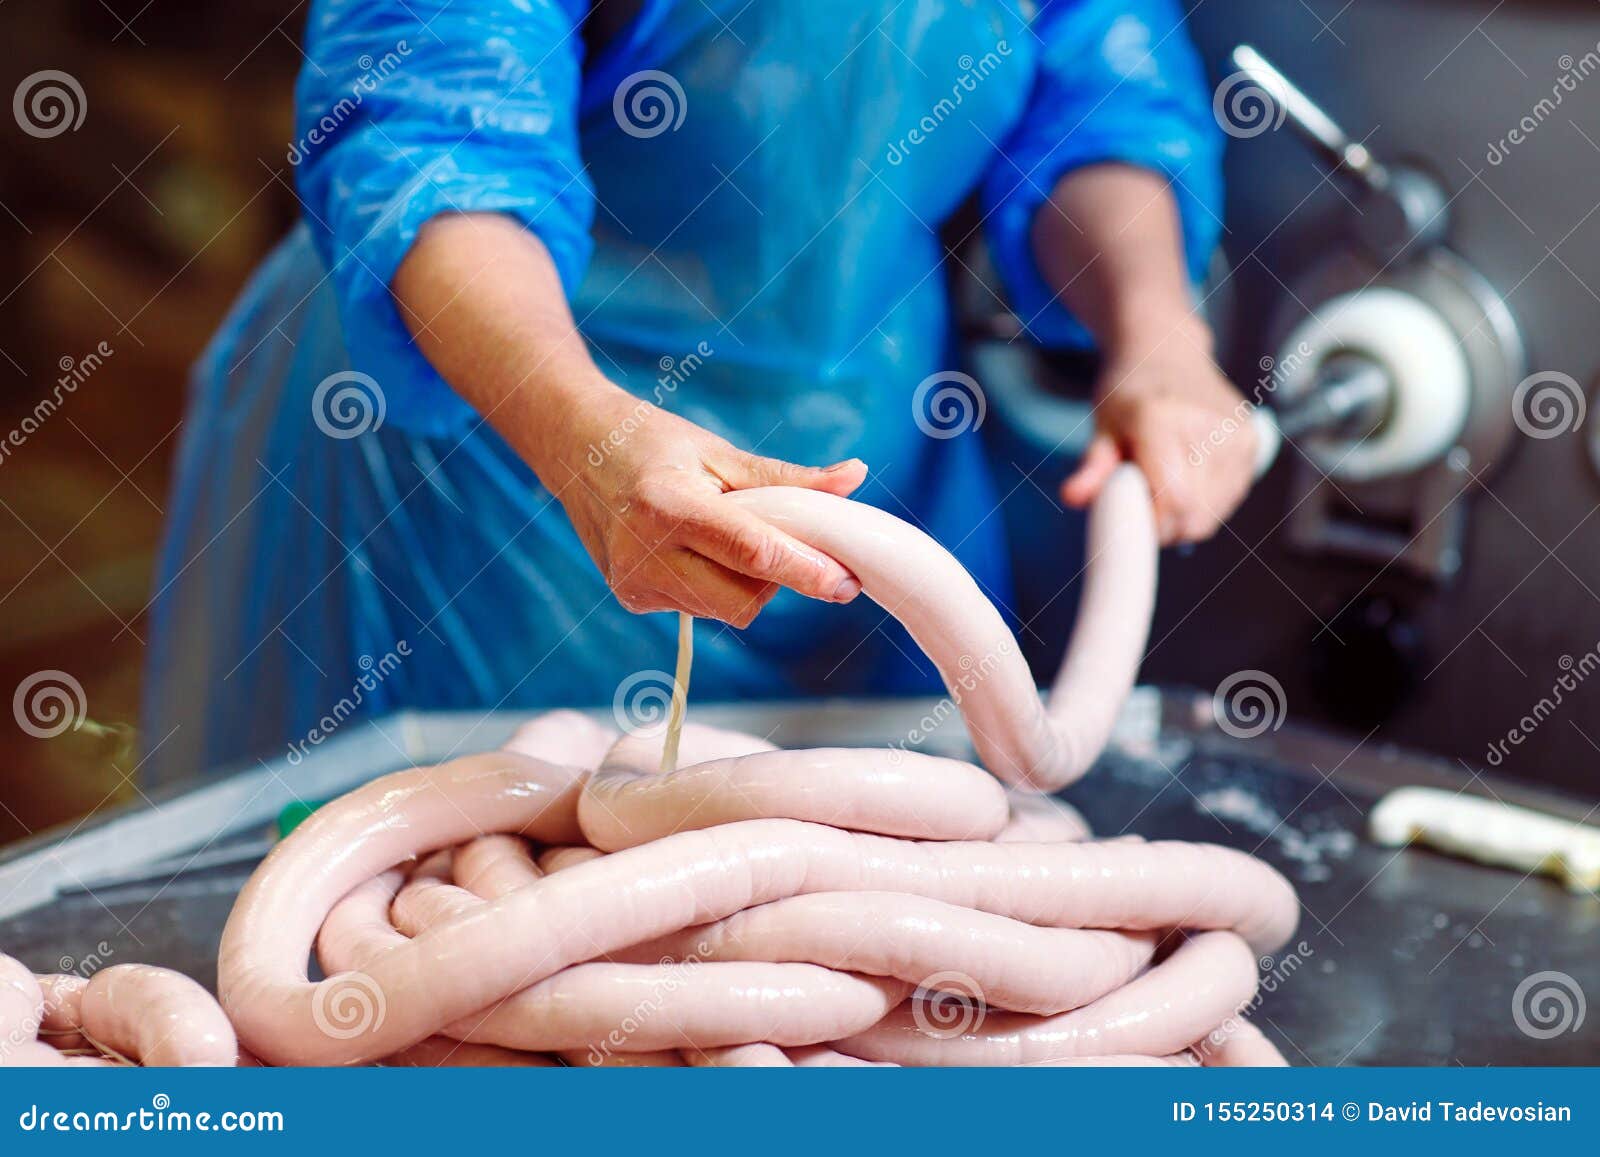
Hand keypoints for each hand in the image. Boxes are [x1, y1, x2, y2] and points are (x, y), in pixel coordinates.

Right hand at [552, 385, 867, 626]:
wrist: (577, 451)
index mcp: (671, 506)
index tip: (846, 581)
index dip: (804, 570)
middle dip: (776, 580)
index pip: (752, 553)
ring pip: (724, 610)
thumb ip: (790, 478)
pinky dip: (714, 586)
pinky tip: (695, 551)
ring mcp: (634, 582)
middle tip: (785, 544)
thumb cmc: (653, 444)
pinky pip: (699, 609)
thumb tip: (856, 476)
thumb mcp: (721, 453)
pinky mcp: (631, 598)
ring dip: (744, 583)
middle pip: (743, 600)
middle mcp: (646, 553)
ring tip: (724, 535)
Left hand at [1061, 323, 1256, 544]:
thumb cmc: (1130, 391)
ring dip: (1187, 517)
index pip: (1172, 500)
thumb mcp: (1103, 426)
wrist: (1167, 353)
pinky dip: (1208, 503)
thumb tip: (1072, 497)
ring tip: (1165, 484)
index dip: (1153, 526)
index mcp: (1163, 419)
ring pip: (1215, 513)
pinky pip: (1231, 498)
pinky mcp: (1253, 440)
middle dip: (1167, 527)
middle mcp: (1207, 426)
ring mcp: (1236, 434)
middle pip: (1195, 515)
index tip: (1134, 522)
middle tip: (1145, 505)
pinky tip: (1189, 476)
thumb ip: (1092, 467)